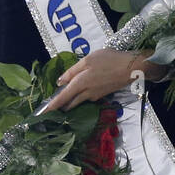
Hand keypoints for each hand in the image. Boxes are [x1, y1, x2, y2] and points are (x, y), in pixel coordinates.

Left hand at [39, 50, 163, 112]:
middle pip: (69, 103)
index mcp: (80, 84)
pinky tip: (80, 92)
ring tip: (62, 101)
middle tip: (50, 108)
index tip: (42, 113)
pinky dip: (80, 97)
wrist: (132, 69)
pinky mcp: (102, 95)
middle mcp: (86, 93)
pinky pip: (87, 98)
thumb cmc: (109, 60)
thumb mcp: (88, 60)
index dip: (51, 106)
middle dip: (60, 106)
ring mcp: (95, 96)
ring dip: (69, 102)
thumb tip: (60, 82)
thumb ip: (72, 71)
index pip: (62, 98)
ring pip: (78, 101)